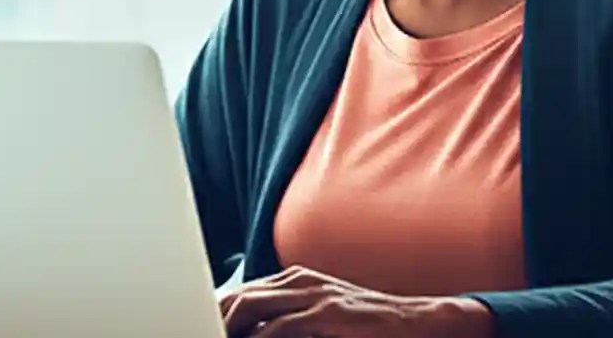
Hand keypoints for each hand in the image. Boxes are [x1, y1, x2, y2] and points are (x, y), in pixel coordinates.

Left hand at [217, 265, 493, 337]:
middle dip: (216, 318)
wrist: (413, 321)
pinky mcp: (326, 315)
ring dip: (230, 327)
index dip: (216, 310)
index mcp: (295, 280)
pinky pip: (281, 329)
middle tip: (199, 330)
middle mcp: (299, 282)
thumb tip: (254, 331)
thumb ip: (289, 318)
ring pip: (253, 308)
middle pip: (240, 296)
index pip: (242, 292)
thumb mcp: (322, 314)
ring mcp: (313, 296)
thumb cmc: (365, 324)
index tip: (199, 324)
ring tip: (216, 337)